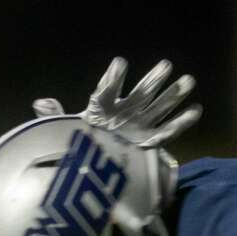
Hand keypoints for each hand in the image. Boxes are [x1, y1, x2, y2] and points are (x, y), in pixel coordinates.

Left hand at [31, 57, 201, 148]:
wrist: (88, 172)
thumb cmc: (76, 145)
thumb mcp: (64, 129)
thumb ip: (55, 115)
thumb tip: (40, 103)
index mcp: (101, 108)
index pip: (106, 92)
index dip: (112, 79)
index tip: (120, 63)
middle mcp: (123, 114)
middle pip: (140, 95)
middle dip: (153, 80)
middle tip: (166, 65)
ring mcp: (138, 126)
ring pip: (158, 108)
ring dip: (173, 95)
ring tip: (188, 80)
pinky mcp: (148, 142)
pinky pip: (167, 132)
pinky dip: (181, 123)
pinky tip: (195, 110)